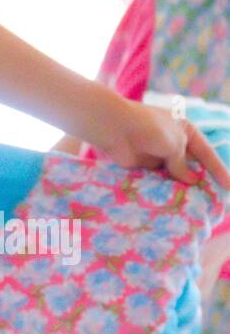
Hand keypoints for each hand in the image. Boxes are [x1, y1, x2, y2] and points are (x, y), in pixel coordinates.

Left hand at [80, 91, 229, 188]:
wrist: (115, 128)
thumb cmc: (149, 129)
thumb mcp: (174, 145)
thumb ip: (182, 164)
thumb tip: (192, 180)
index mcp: (186, 130)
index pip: (207, 153)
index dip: (218, 170)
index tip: (228, 186)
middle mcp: (173, 143)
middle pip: (190, 165)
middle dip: (198, 180)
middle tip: (210, 200)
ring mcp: (158, 155)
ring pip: (173, 174)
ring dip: (179, 187)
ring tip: (191, 204)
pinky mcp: (143, 166)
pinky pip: (157, 179)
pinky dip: (163, 188)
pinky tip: (170, 201)